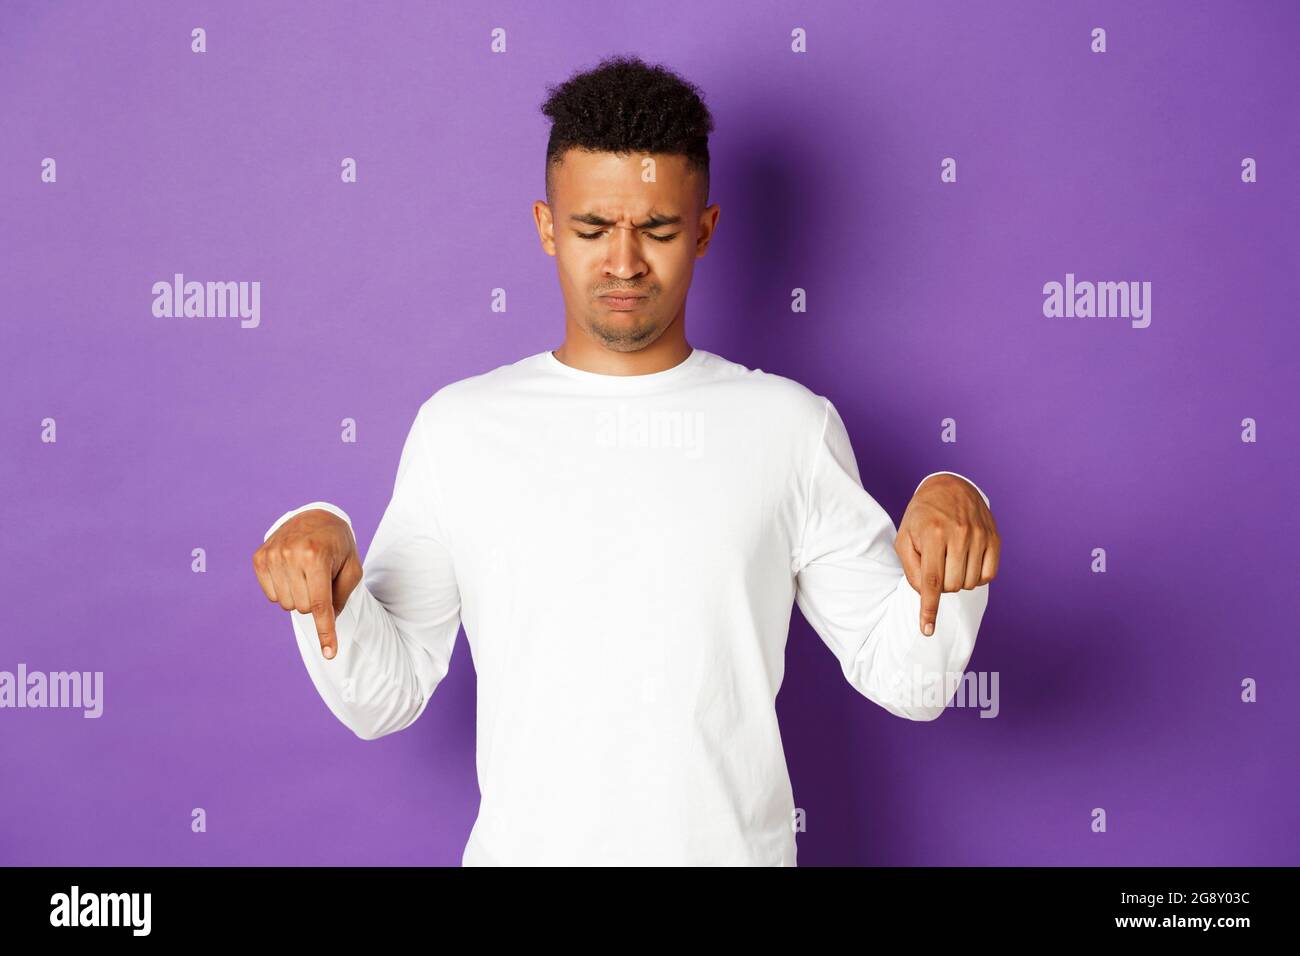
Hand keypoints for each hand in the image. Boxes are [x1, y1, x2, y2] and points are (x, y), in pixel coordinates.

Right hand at [252, 509, 362, 658]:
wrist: (315, 516)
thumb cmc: (338, 545)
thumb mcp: (352, 567)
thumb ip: (342, 596)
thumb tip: (328, 622)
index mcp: (316, 556)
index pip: (320, 604)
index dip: (325, 632)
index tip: (330, 653)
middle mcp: (291, 554)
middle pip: (302, 608)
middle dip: (314, 601)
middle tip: (321, 579)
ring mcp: (272, 555)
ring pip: (285, 604)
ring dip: (299, 596)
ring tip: (306, 573)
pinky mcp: (259, 558)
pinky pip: (271, 595)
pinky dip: (284, 590)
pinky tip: (291, 572)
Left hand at [896, 474, 998, 637]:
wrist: (949, 488)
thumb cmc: (922, 517)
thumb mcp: (905, 538)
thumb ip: (911, 569)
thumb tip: (925, 595)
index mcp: (932, 534)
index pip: (931, 581)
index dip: (929, 609)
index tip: (927, 631)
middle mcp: (958, 534)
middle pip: (951, 586)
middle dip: (940, 586)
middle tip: (936, 568)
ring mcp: (979, 536)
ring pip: (969, 583)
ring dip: (957, 581)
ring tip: (950, 562)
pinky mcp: (994, 538)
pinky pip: (988, 576)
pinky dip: (976, 578)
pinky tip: (966, 564)